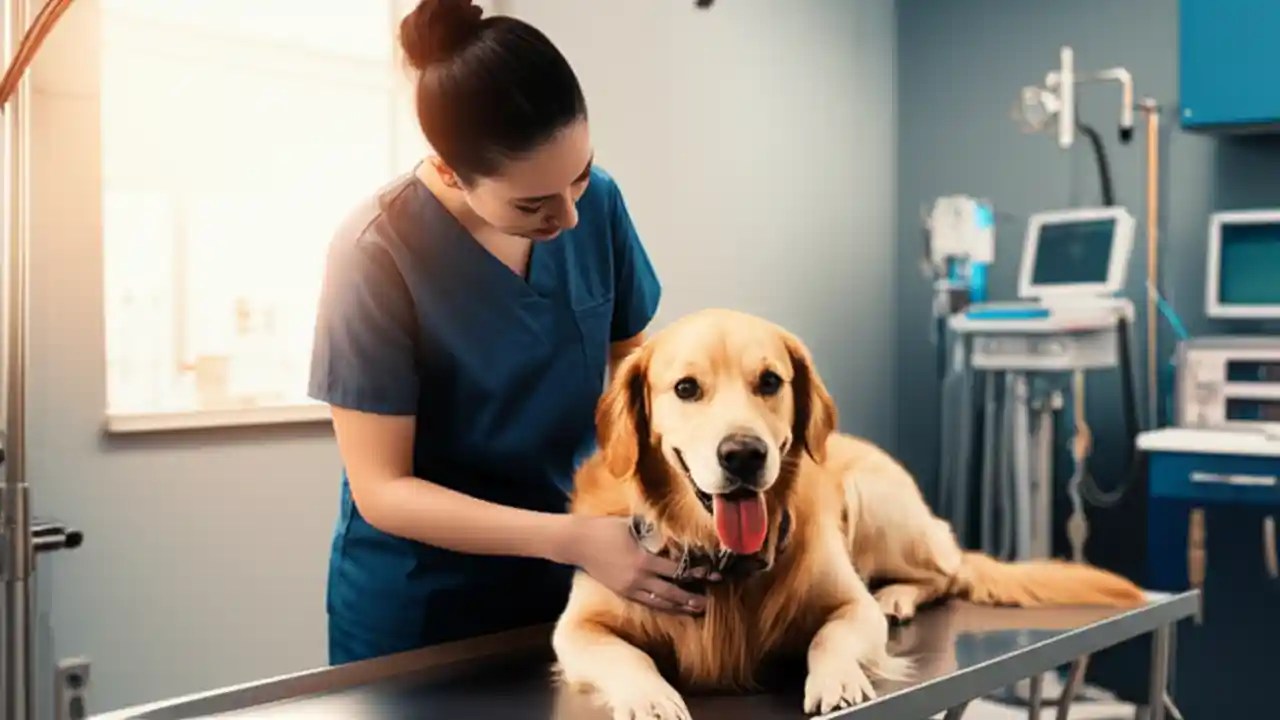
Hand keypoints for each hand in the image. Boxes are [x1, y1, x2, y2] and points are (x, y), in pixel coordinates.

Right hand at [558, 516, 709, 614]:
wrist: (578, 543)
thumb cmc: (605, 528)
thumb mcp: (633, 525)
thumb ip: (654, 531)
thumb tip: (674, 532)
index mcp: (643, 559)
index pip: (676, 569)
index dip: (695, 572)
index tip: (710, 573)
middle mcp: (638, 577)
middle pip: (672, 591)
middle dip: (691, 597)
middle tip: (709, 601)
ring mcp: (629, 587)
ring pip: (660, 602)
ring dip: (679, 606)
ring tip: (696, 610)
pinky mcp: (622, 591)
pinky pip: (646, 603)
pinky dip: (662, 606)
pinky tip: (672, 608)